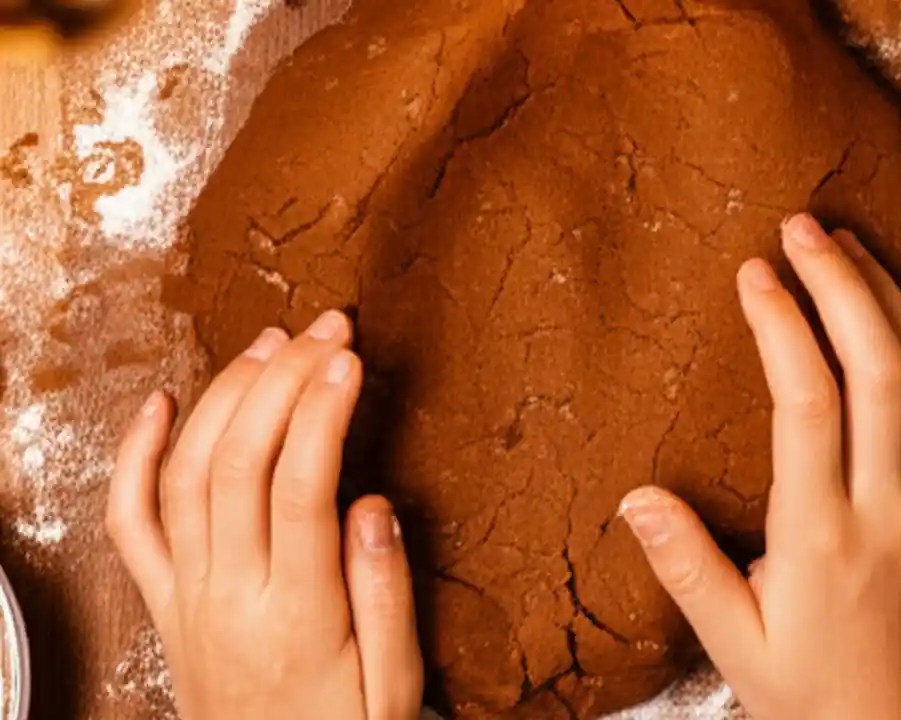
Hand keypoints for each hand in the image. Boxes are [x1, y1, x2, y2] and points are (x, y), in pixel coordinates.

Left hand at [107, 311, 423, 719]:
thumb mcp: (394, 687)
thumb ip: (386, 595)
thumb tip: (373, 505)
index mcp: (295, 617)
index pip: (298, 488)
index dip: (322, 411)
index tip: (348, 359)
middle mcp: (227, 598)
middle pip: (238, 462)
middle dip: (283, 380)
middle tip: (324, 329)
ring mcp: (186, 596)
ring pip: (185, 474)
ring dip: (224, 397)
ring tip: (270, 345)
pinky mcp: (163, 602)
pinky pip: (129, 521)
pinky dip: (132, 455)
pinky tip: (158, 403)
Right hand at [619, 214, 900, 719]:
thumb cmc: (812, 693)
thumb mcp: (732, 643)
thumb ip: (685, 568)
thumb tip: (635, 498)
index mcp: (821, 534)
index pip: (807, 404)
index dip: (782, 326)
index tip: (753, 273)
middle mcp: (888, 505)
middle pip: (877, 368)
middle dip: (840, 284)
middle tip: (803, 226)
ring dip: (891, 301)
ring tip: (850, 246)